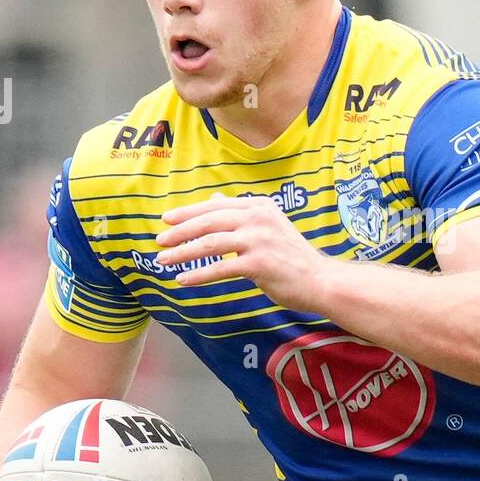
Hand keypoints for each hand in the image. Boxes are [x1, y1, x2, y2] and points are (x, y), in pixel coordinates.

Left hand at [156, 194, 331, 311]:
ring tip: (163, 261)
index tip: (166, 219)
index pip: (216, 206)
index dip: (188, 212)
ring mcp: (259, 240)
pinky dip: (199, 274)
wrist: (321, 281)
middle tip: (159, 241)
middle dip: (180, 231)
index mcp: (260, 207)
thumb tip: (215, 199)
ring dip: (183, 253)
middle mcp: (259, 218)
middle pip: (209, 221)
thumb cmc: (292, 257)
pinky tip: (183, 279)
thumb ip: (241, 214)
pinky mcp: (259, 264)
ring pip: (210, 243)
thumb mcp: (268, 228)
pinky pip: (221, 267)